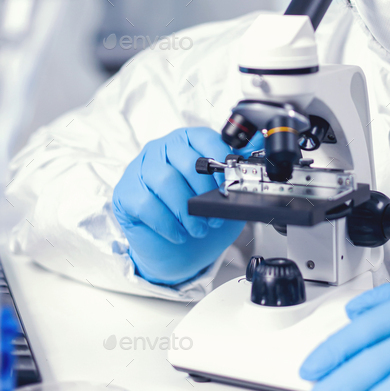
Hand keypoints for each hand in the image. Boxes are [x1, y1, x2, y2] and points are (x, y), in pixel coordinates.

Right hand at [113, 127, 260, 284]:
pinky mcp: (125, 193)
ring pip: (164, 180)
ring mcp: (139, 169)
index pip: (204, 138)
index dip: (220, 160)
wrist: (179, 252)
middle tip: (214, 214)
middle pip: (184, 159)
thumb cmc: (200, 217)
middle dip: (205, 191)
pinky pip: (145, 203)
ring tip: (197, 228)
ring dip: (186, 209)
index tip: (230, 182)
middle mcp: (161, 149)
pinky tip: (178, 233)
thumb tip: (262, 141)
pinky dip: (166, 222)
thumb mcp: (226, 191)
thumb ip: (241, 164)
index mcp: (186, 141)